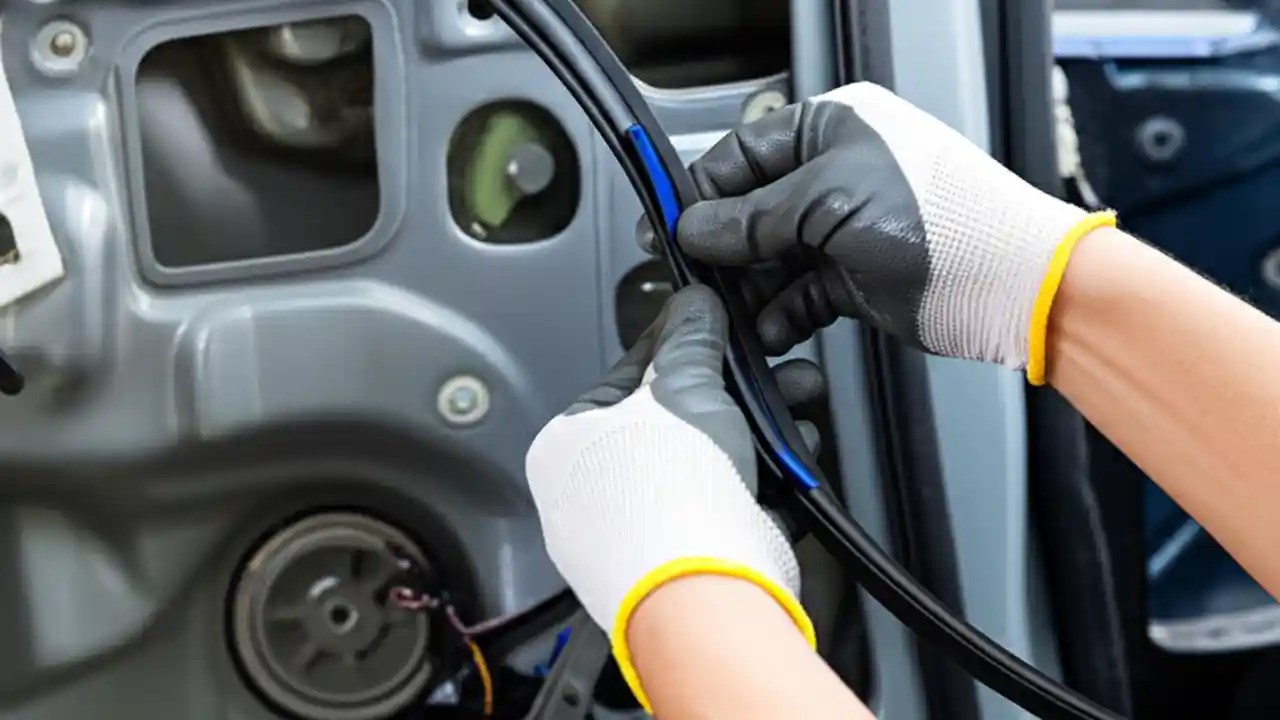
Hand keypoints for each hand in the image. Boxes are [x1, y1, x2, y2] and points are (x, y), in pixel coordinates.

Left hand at [525, 285, 819, 707]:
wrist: (706, 593)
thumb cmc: (666, 491)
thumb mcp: (681, 386)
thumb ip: (690, 339)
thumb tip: (694, 305)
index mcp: (570, 447)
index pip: (626, 376)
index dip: (677, 343)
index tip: (710, 322)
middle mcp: (600, 492)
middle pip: (679, 418)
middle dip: (738, 388)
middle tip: (772, 366)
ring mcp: (649, 530)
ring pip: (715, 461)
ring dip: (765, 427)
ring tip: (799, 401)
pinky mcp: (698, 559)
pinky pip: (737, 504)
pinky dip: (771, 479)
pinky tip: (797, 456)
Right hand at [640, 82, 1113, 378]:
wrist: (1009, 284)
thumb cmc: (938, 219)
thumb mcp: (829, 201)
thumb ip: (753, 216)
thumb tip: (691, 227)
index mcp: (831, 127)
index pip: (741, 154)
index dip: (701, 193)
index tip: (666, 230)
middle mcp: (834, 173)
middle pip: (751, 210)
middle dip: (723, 248)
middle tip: (694, 281)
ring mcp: (843, 227)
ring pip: (770, 257)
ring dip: (748, 288)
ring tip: (732, 314)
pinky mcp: (853, 276)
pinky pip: (798, 294)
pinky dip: (781, 314)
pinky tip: (770, 331)